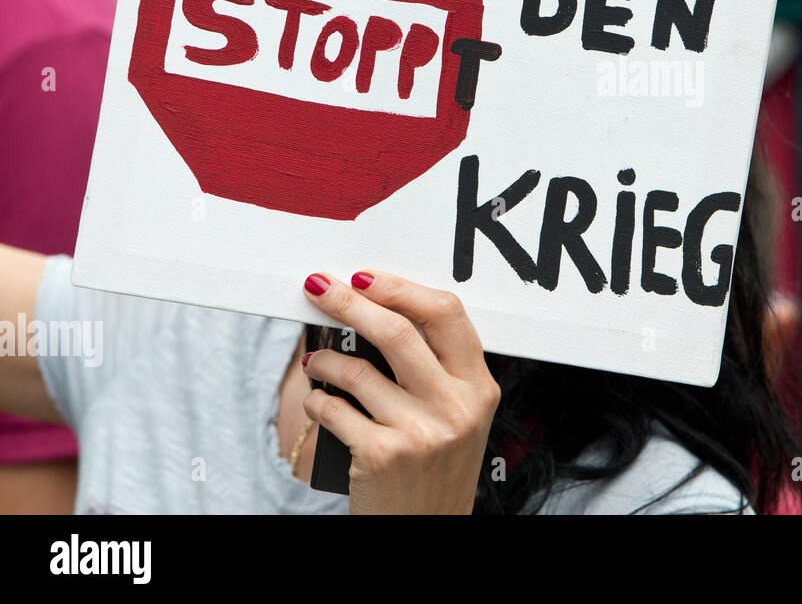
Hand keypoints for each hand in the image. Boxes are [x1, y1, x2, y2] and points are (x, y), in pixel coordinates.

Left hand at [300, 270, 500, 513]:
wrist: (428, 530)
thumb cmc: (437, 468)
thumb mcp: (458, 415)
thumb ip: (435, 369)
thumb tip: (376, 313)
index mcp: (479, 387)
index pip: (446, 314)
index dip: (402, 288)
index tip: (368, 278)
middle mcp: (456, 407)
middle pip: (397, 331)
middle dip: (350, 303)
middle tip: (321, 288)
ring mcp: (420, 432)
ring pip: (357, 370)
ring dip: (324, 359)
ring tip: (316, 361)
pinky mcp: (382, 456)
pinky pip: (334, 410)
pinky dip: (317, 402)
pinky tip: (320, 403)